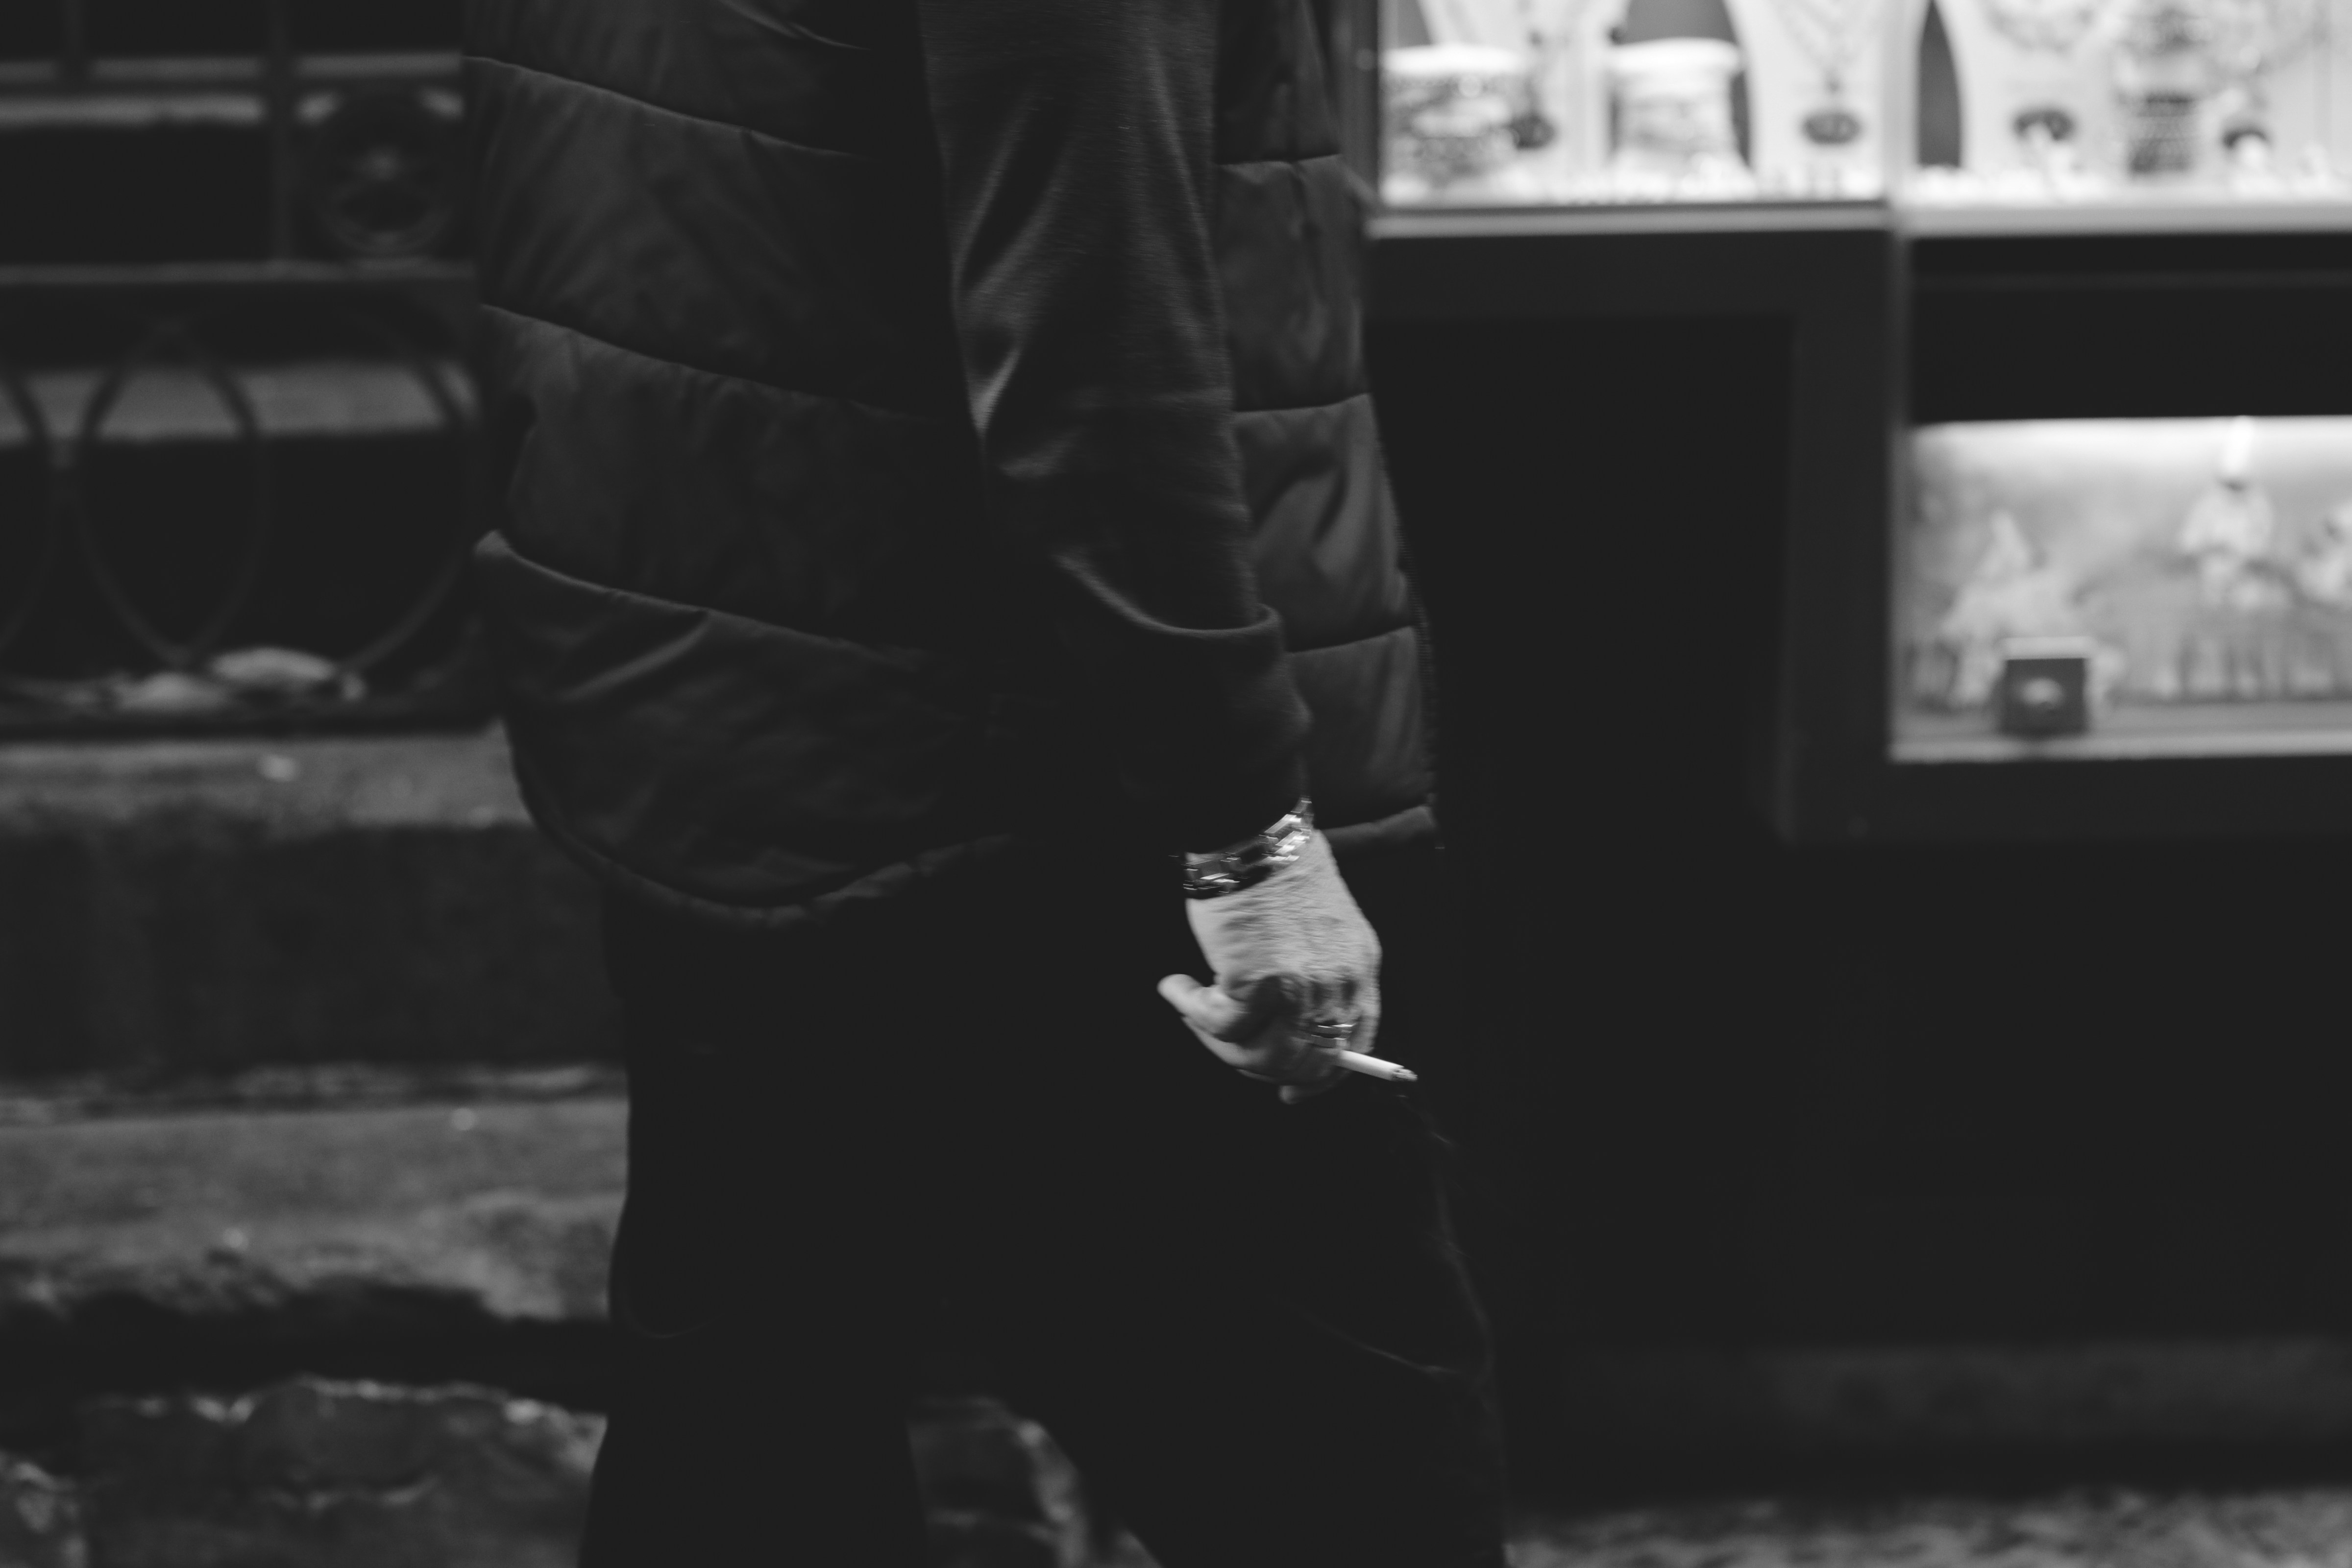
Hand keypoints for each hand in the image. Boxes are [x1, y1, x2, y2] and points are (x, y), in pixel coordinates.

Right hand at [1156, 829, 1379, 1103]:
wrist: (1252, 837)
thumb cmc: (1277, 872)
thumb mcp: (1324, 928)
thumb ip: (1321, 975)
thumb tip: (1292, 1026)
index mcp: (1359, 970)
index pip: (1355, 1045)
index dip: (1323, 1077)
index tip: (1293, 1091)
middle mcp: (1336, 985)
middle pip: (1303, 1061)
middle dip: (1259, 1065)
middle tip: (1225, 1047)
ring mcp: (1298, 988)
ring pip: (1259, 1055)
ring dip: (1219, 1043)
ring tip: (1195, 1013)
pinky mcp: (1254, 982)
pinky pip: (1218, 1025)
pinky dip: (1190, 1011)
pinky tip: (1176, 987)